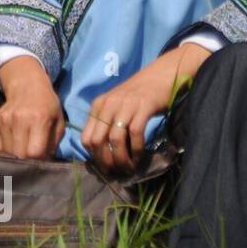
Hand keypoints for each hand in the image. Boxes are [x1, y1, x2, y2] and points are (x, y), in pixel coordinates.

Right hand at [0, 55, 64, 158]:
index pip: (34, 152)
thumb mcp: (58, 123)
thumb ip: (53, 144)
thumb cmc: (47, 106)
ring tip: (24, 149)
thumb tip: (44, 164)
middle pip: (19, 155)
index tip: (43, 159)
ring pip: (7, 152)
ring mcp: (4, 120)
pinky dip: (6, 149)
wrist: (27, 86)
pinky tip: (14, 142)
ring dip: (16, 156)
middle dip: (27, 161)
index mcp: (39, 119)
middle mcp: (19, 119)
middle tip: (33, 158)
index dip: (39, 160)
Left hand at [81, 43, 209, 174]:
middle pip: (98, 141)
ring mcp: (125, 105)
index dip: (93, 156)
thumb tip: (102, 152)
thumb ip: (106, 122)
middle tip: (116, 171)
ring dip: (122, 158)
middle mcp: (108, 105)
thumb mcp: (115, 106)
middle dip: (106, 160)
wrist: (159, 75)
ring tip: (128, 168)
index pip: (87, 137)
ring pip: (116, 139)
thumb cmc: (137, 94)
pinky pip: (135, 133)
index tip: (104, 166)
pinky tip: (140, 157)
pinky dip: (137, 149)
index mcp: (98, 106)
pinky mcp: (143, 106)